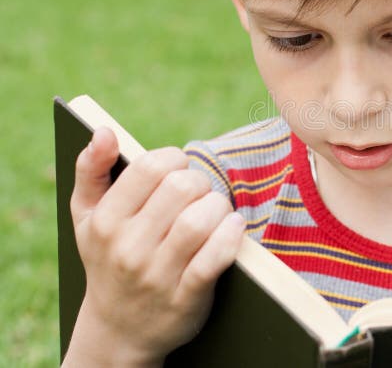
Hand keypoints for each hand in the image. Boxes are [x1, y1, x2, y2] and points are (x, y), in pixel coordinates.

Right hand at [62, 128, 244, 367]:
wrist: (117, 331)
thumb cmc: (107, 259)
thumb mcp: (86, 218)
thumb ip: (90, 170)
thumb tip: (104, 132)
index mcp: (104, 221)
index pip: (150, 167)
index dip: (175, 160)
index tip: (179, 171)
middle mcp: (127, 248)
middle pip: (181, 188)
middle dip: (200, 183)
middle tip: (201, 193)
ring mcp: (156, 275)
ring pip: (200, 220)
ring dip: (218, 207)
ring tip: (217, 210)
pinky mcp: (185, 297)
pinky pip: (215, 258)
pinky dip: (230, 237)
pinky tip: (234, 227)